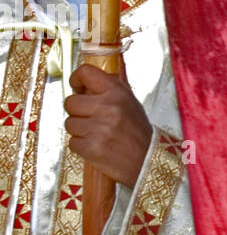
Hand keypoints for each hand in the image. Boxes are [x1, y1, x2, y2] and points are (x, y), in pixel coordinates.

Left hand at [65, 64, 152, 187]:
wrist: (148, 162)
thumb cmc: (139, 134)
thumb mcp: (131, 103)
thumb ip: (110, 90)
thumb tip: (88, 82)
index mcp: (117, 94)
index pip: (86, 73)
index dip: (77, 79)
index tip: (77, 86)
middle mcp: (107, 108)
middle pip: (71, 102)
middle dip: (77, 111)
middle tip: (89, 117)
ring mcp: (98, 129)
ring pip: (69, 123)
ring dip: (79, 130)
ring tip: (96, 134)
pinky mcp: (91, 148)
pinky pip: (72, 142)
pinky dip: (81, 146)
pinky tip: (95, 145)